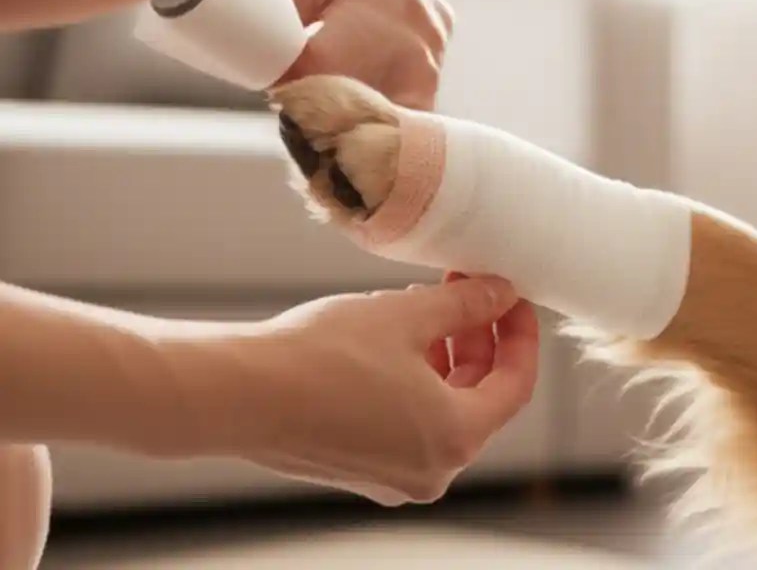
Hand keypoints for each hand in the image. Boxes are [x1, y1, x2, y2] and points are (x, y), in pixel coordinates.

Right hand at [181, 277, 538, 505]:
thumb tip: (502, 293)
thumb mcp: (407, 316)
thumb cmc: (320, 356)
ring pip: (440, 407)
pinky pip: (405, 421)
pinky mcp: (358, 468)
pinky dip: (411, 379)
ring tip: (422, 301)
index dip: (519, 332)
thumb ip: (466, 306)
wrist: (232, 393)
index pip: (515, 383)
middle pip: (479, 396)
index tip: (510, 294)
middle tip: (464, 285)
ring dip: (443, 354)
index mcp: (455, 439)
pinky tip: (391, 335)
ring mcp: (392, 476)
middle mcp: (431, 470)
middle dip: (477, 337)